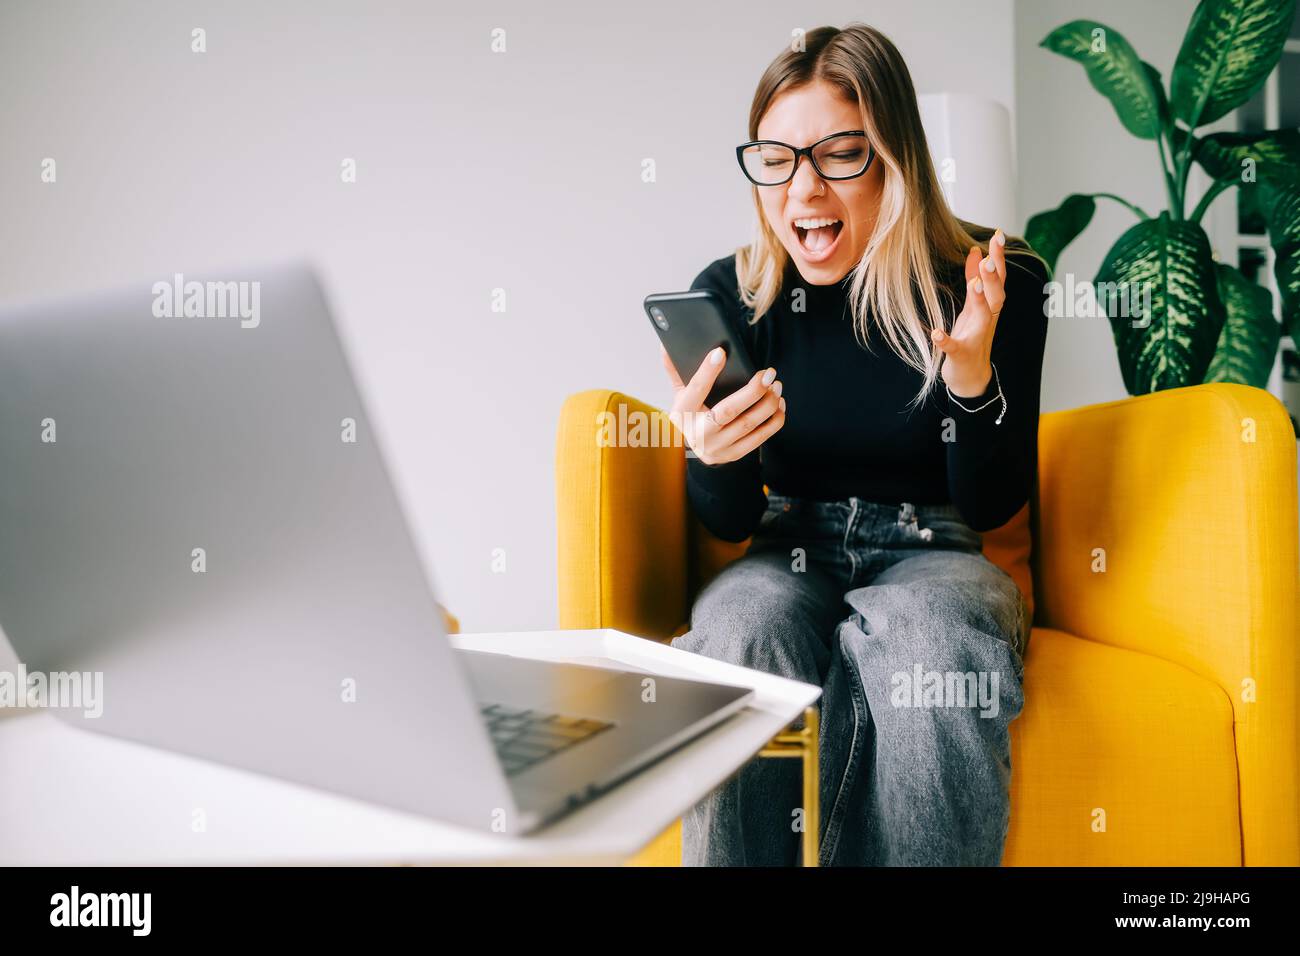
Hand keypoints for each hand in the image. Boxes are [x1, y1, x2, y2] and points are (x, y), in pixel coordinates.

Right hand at [660, 344, 785, 464]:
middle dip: (753, 391)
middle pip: (729, 411)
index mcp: (683, 413)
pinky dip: (773, 420)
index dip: (708, 370)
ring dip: (768, 404)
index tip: (721, 352)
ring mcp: (718, 447)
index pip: (696, 389)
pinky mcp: (734, 454)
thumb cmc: (690, 415)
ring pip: (749, 424)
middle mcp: (700, 433)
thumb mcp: (680, 394)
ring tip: (776, 386)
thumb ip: (675, 371)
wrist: (696, 449)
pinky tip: (779, 404)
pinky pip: (760, 438)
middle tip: (768, 374)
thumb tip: (666, 346)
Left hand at [932, 228, 1006, 397]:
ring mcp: (975, 337)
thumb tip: (976, 250)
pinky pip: (954, 348)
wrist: (970, 376)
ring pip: (984, 317)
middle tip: (990, 258)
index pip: (998, 279)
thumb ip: (974, 278)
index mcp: (990, 306)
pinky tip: (936, 333)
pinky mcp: (961, 355)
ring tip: (972, 284)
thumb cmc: (972, 336)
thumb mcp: (974, 305)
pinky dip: (945, 341)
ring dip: (979, 300)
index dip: (999, 258)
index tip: (998, 235)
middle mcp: (987, 320)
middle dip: (993, 277)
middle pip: (996, 295)